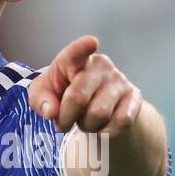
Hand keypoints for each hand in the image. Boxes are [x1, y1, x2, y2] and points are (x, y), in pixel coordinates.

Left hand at [27, 36, 141, 134]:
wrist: (96, 106)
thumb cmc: (65, 93)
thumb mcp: (44, 95)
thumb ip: (40, 100)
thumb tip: (52, 111)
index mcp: (75, 60)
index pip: (77, 52)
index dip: (83, 48)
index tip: (92, 42)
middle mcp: (100, 65)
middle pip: (78, 97)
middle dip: (66, 117)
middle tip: (64, 123)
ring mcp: (119, 80)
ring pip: (99, 113)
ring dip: (87, 126)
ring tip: (85, 121)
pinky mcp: (133, 97)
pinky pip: (120, 122)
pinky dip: (106, 132)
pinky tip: (101, 127)